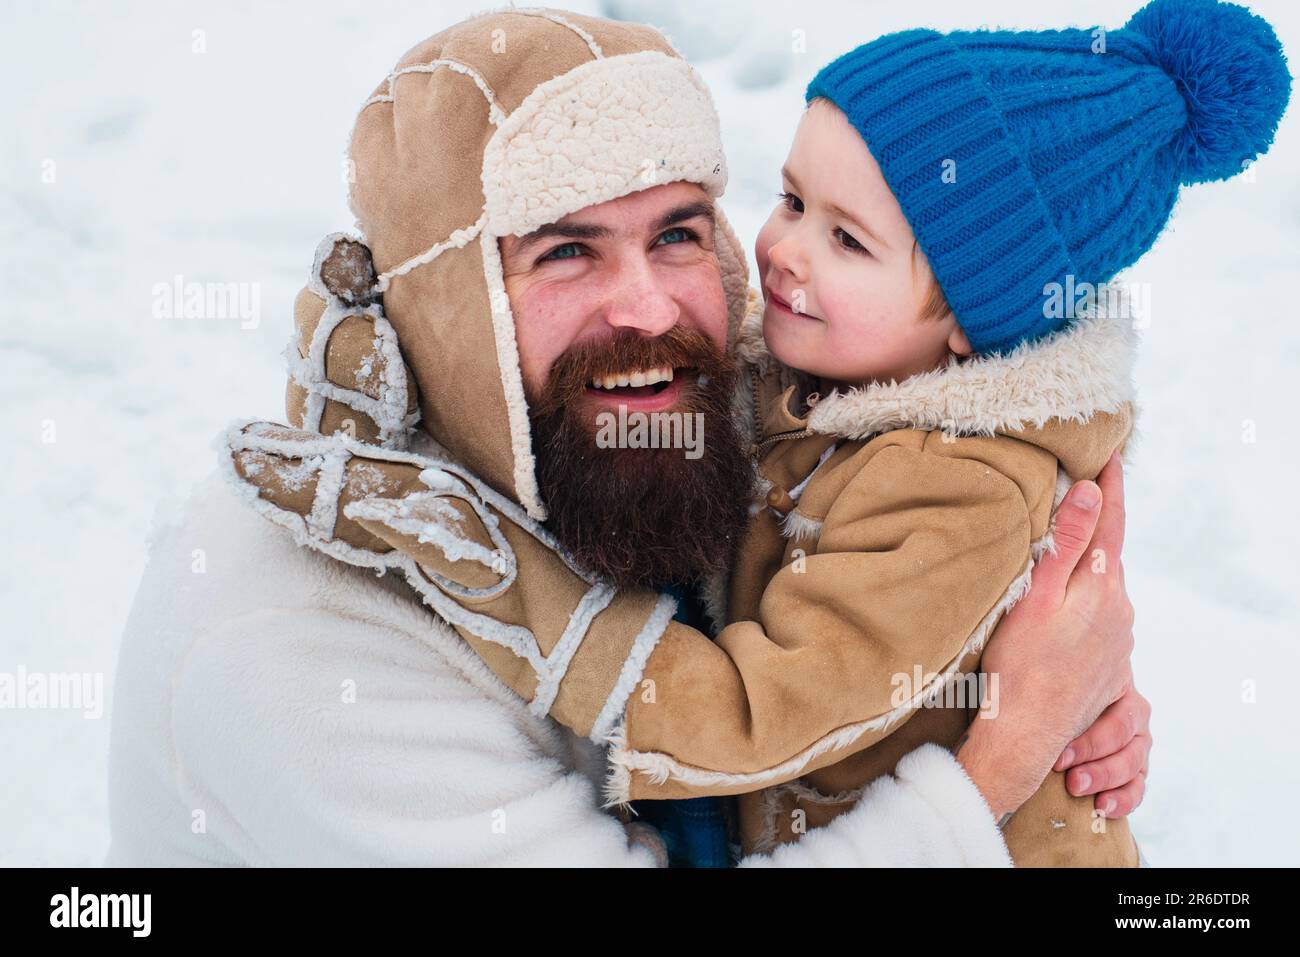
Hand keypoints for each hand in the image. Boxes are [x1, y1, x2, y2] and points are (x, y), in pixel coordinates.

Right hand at [959, 451, 1135, 818]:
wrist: (1028, 737)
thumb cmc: (1021, 667)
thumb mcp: (1038, 598)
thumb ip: (1065, 545)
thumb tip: (1091, 492)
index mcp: (1103, 590)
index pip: (1110, 523)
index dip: (1110, 486)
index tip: (1111, 451)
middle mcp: (1119, 613)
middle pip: (1108, 553)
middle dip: (1099, 520)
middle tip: (1088, 483)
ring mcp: (1116, 642)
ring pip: (1102, 587)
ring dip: (1089, 562)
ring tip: (1071, 539)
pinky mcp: (1105, 665)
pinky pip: (1097, 616)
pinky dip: (1084, 596)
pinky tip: (1066, 603)